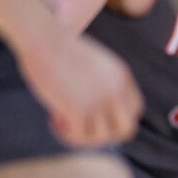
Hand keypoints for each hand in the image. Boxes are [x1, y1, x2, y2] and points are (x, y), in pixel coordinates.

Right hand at [17, 28, 143, 148]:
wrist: (43, 38)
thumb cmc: (57, 46)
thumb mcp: (91, 63)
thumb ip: (99, 81)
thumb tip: (90, 102)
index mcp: (122, 78)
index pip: (134, 110)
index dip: (114, 116)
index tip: (91, 110)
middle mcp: (116, 92)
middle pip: (127, 129)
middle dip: (105, 134)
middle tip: (82, 126)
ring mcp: (100, 102)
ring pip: (103, 138)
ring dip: (82, 135)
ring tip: (62, 121)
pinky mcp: (80, 111)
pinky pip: (79, 136)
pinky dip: (65, 134)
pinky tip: (53, 119)